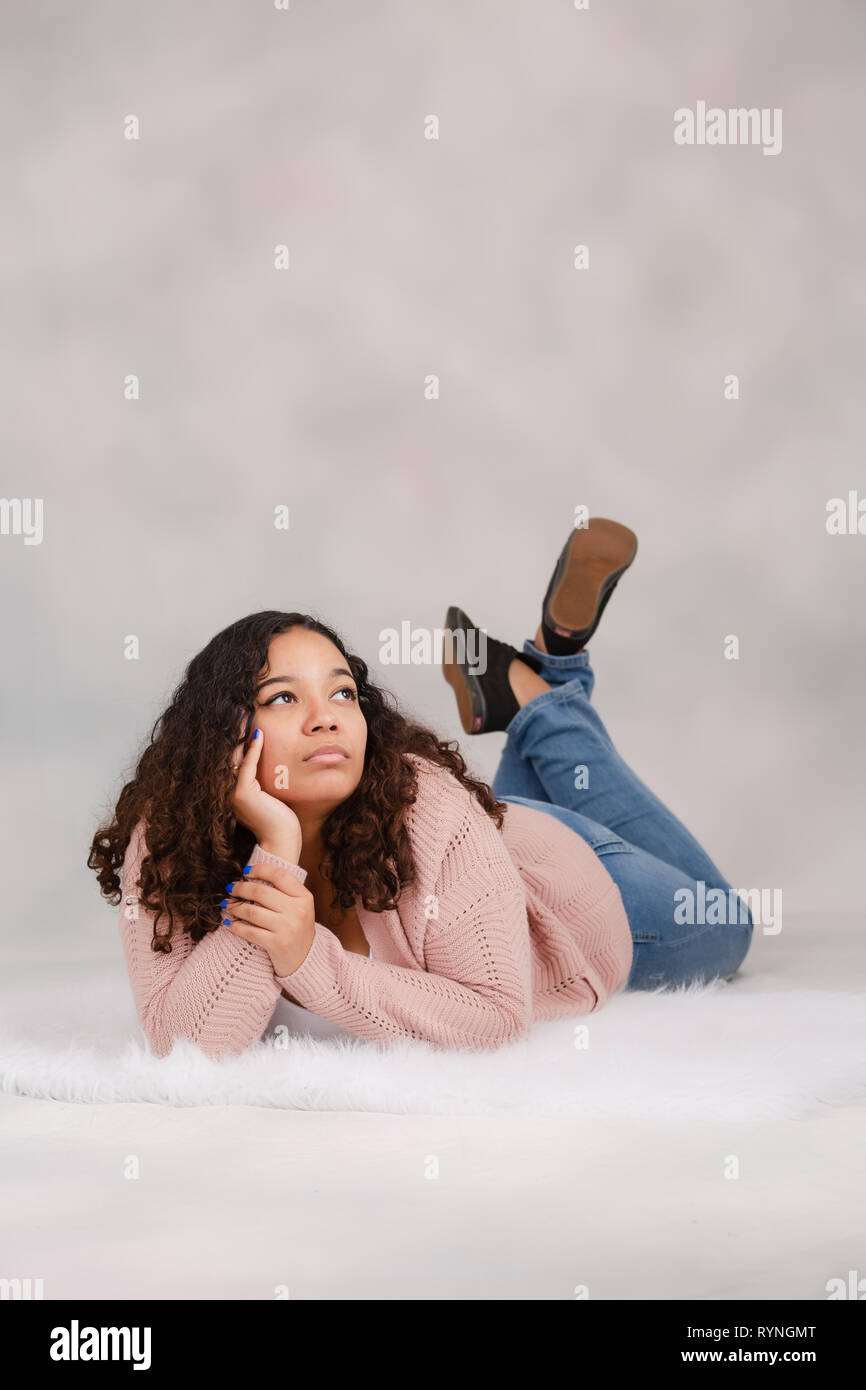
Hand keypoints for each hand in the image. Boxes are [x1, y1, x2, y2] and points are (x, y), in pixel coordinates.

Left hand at [222, 862, 315, 976]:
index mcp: (304, 898)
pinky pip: (249, 931)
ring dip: (234, 907)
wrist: (306, 960)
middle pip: (261, 892)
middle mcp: (298, 911)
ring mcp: (288, 928)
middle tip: (230, 888)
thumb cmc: (297, 929)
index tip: (246, 871)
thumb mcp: (299, 907)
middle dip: (240, 888)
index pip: (280, 875)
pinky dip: (235, 926)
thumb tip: (251, 875)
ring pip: (251, 911)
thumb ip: (284, 891)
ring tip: (227, 906)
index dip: (260, 869)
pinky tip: (229, 923)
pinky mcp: (277, 944)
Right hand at [229, 725, 301, 860]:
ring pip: (235, 758)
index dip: (236, 740)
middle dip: (234, 734)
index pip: (233, 760)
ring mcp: (233, 793)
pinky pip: (247, 766)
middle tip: (239, 713)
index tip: (242, 722)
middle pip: (230, 755)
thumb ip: (264, 778)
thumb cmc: (280, 820)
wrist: (282, 840)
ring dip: (240, 736)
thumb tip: (269, 759)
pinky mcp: (242, 794)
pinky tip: (258, 736)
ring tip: (244, 717)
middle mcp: (228, 792)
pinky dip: (253, 750)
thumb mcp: (270, 794)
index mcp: (233, 792)